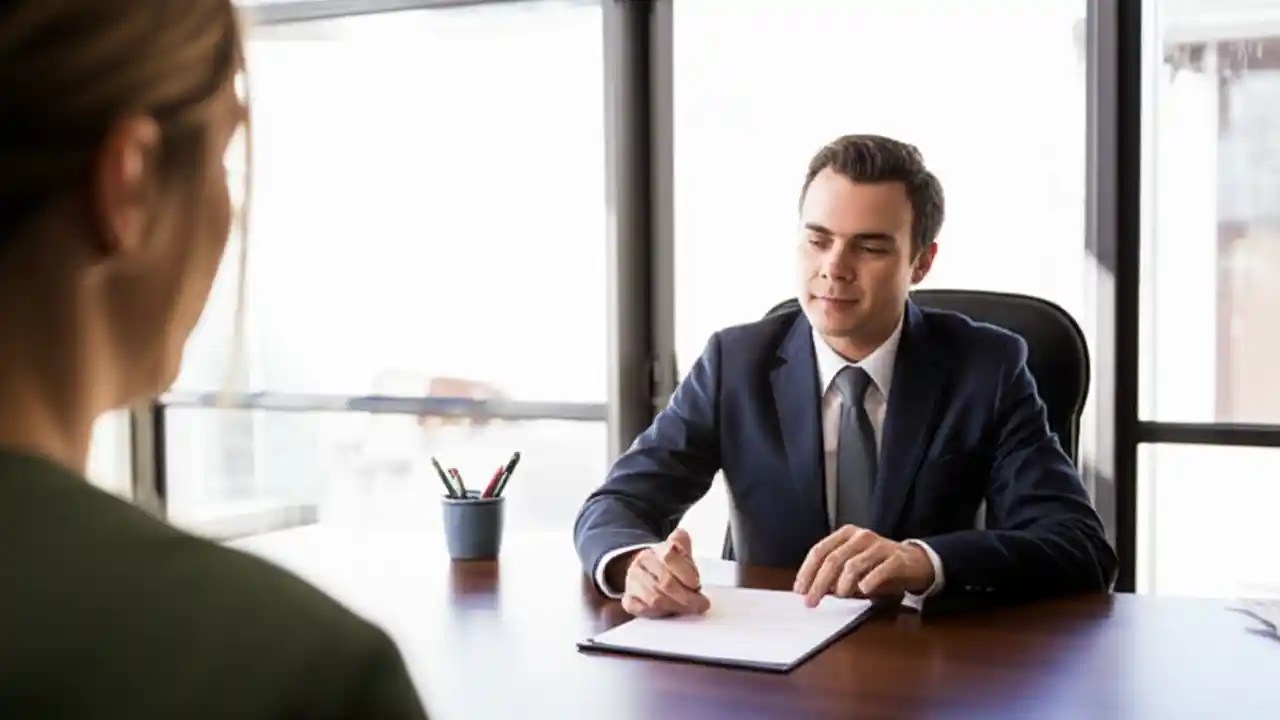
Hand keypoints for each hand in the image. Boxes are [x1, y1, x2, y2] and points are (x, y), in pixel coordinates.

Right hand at [618, 529, 710, 617]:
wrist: (648, 573)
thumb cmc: (670, 566)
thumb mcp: (680, 550)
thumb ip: (684, 544)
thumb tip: (681, 536)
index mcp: (657, 550)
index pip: (669, 557)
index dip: (686, 573)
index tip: (697, 584)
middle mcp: (642, 564)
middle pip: (665, 582)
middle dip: (686, 597)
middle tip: (700, 604)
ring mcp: (633, 581)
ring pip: (655, 599)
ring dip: (676, 607)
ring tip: (688, 609)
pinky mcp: (629, 599)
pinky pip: (641, 609)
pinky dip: (657, 613)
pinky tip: (669, 612)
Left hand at [792, 525, 933, 606]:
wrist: (914, 562)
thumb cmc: (878, 565)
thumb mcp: (852, 567)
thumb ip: (833, 575)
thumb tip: (812, 590)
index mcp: (846, 535)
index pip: (820, 551)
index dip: (807, 571)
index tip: (800, 590)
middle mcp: (861, 537)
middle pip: (833, 560)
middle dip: (819, 583)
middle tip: (812, 601)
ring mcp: (879, 546)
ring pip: (853, 565)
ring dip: (842, 585)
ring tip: (840, 596)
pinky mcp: (896, 558)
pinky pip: (880, 570)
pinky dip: (869, 581)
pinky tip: (863, 590)